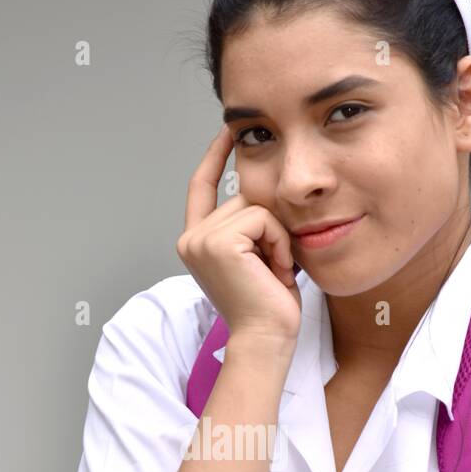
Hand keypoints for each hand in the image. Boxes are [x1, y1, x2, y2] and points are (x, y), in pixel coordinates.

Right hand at [176, 123, 301, 344]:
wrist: (266, 338)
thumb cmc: (269, 307)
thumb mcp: (257, 256)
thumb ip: (250, 225)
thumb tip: (261, 190)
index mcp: (197, 242)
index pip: (201, 187)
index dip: (214, 158)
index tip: (228, 133)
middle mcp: (191, 239)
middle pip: (243, 195)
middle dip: (271, 226)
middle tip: (274, 267)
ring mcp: (200, 240)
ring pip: (255, 206)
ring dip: (277, 237)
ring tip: (275, 270)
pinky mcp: (218, 243)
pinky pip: (263, 218)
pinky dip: (279, 243)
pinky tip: (276, 270)